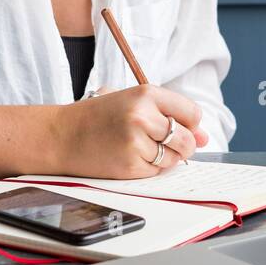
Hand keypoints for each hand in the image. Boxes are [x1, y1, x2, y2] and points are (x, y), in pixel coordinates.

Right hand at [60, 85, 208, 178]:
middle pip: (187, 138)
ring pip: (174, 158)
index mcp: (145, 93)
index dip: (190, 124)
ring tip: (141, 148)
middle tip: (160, 142)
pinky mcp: (130, 165)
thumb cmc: (98, 117)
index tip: (179, 126)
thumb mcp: (131, 102)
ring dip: (166, 158)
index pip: (192, 112)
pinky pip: (157, 172)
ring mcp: (136, 142)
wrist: (61, 135)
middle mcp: (142, 116)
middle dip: (182, 145)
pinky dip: (150, 169)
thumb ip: (169, 114)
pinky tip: (131, 158)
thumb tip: (204, 136)